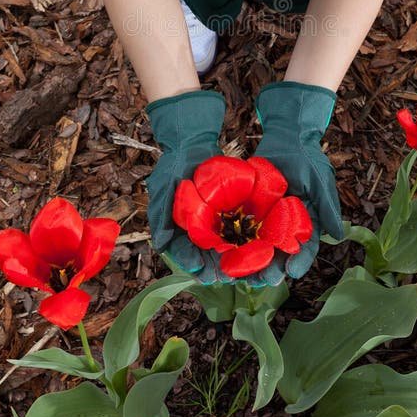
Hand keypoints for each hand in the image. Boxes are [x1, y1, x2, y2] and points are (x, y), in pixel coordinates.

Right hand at [144, 89, 234, 283]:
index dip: (191, 261)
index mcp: (177, 228)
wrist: (192, 141)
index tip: (199, 270)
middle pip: (205, 254)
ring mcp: (213, 221)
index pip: (183, 251)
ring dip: (231, 259)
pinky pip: (238, 230)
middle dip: (214, 267)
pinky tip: (254, 247)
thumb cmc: (173, 165)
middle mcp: (195, 228)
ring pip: (223, 246)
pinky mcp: (230, 212)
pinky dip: (245, 240)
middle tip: (223, 276)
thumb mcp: (163, 188)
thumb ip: (161, 217)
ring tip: (240, 268)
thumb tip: (163, 246)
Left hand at [246, 80, 343, 284]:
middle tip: (264, 280)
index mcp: (307, 221)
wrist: (287, 134)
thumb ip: (327, 208)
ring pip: (260, 246)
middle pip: (280, 253)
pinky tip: (227, 253)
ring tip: (245, 276)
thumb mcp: (319, 180)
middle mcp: (287, 224)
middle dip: (273, 268)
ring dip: (253, 263)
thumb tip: (337, 236)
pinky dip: (236, 242)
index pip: (305, 247)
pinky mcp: (250, 208)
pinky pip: (242, 229)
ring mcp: (268, 217)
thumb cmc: (307, 157)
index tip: (292, 272)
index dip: (300, 261)